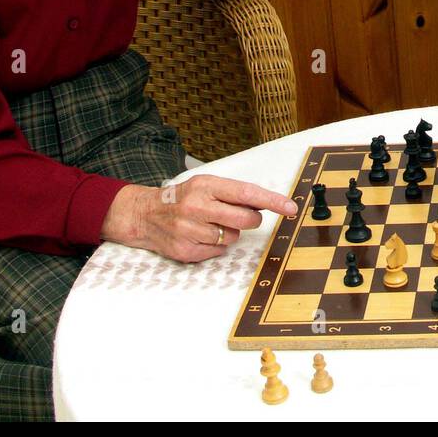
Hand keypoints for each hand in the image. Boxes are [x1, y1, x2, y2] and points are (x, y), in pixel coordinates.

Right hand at [102, 174, 297, 262]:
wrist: (146, 214)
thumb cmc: (183, 198)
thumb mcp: (206, 185)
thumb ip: (233, 194)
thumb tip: (265, 205)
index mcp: (206, 186)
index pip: (247, 193)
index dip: (272, 201)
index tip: (291, 207)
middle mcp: (197, 206)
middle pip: (245, 220)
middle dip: (251, 221)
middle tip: (242, 217)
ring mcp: (190, 230)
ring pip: (232, 238)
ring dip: (229, 233)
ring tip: (210, 224)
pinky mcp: (185, 250)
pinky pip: (218, 251)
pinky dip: (215, 246)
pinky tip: (200, 236)